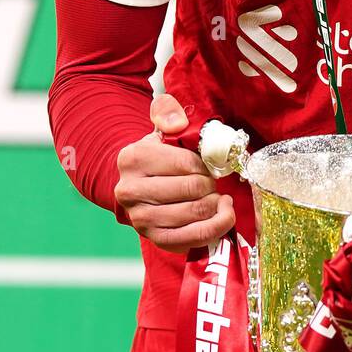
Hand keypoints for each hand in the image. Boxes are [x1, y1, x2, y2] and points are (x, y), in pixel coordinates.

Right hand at [114, 92, 234, 250]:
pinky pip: (193, 238)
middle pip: (192, 189)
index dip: (205, 164)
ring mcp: (141, 219)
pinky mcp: (155, 239)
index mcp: (133, 158)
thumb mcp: (161, 126)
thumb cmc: (158, 154)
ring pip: (195, 213)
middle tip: (212, 182)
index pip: (186, 163)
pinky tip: (221, 215)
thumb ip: (168, 111)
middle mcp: (130, 191)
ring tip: (217, 197)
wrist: (140, 184)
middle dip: (211, 184)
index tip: (206, 165)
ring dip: (216, 205)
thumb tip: (178, 123)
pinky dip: (216, 227)